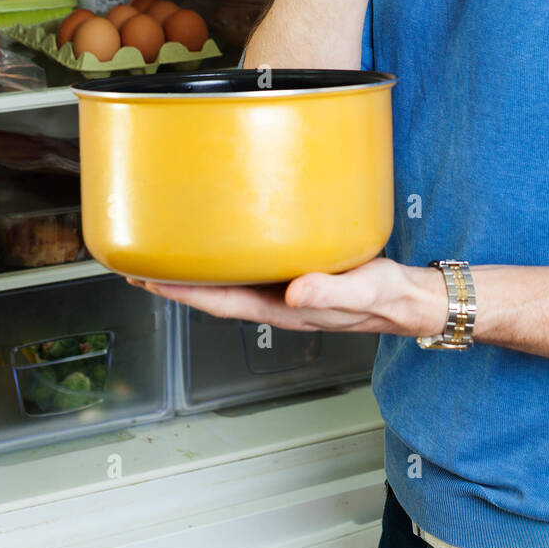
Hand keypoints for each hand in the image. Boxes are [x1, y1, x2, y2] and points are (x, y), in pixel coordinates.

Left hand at [126, 256, 449, 336]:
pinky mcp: (298, 271)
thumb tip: (294, 291)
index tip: (146, 279)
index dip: (180, 292)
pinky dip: (229, 255)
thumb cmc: (388, 298)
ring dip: (197, 269)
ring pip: (230, 280)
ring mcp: (286, 289)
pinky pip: (253, 265)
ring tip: (169, 252)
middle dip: (175, 281)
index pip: (220, 301)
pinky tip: (226, 239)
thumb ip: (329, 290)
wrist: (411, 297)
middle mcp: (277, 300)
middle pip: (214, 293)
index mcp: (284, 308)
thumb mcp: (362, 291)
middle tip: (137, 262)